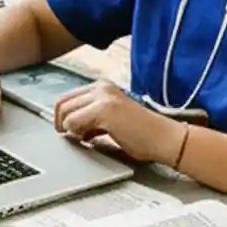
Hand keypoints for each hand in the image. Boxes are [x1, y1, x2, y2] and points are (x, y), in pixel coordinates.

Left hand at [53, 81, 185, 163]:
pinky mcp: (104, 109)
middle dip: (63, 123)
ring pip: (65, 113)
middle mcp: (101, 87)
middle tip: (76, 136)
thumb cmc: (142, 133)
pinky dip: (77, 134)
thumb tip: (67, 125)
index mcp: (102, 87)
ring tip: (89, 137)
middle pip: (62, 104)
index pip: (67, 98)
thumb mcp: (110, 118)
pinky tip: (93, 138)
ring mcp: (102, 97)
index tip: (71, 130)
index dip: (64, 117)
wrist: (164, 139)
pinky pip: (73, 123)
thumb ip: (90, 116)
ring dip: (71, 129)